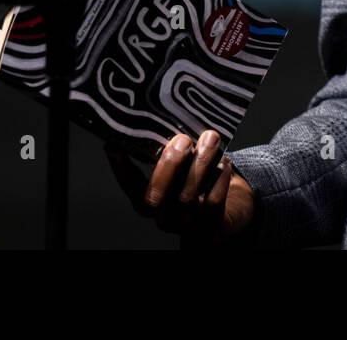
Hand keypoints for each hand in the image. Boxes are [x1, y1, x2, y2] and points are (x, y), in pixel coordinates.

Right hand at [106, 130, 256, 245]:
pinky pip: (212, 203)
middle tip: (182, 139)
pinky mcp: (210, 228)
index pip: (130, 186)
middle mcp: (163, 217)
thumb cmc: (204, 178)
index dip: (120, 168)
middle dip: (169, 165)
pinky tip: (225, 161)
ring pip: (186, 197)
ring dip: (200, 163)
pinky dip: (219, 179)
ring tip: (210, 138)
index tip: (113, 146)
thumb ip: (173, 151)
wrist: (233, 208)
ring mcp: (186, 226)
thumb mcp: (186, 166)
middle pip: (155, 197)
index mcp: (150, 201)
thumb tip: (165, 116)